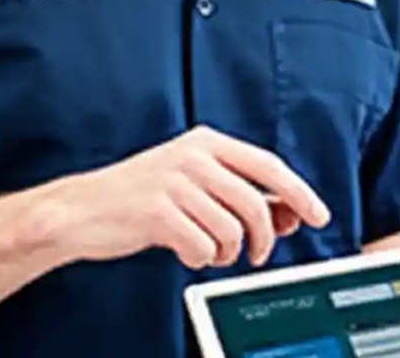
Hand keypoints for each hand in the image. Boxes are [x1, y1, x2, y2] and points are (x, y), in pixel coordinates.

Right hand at [36, 126, 330, 269]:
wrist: (81, 209)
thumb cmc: (141, 197)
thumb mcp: (193, 182)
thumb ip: (238, 191)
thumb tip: (289, 212)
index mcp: (206, 142)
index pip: (269, 165)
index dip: (299, 192)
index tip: (319, 215)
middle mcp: (193, 156)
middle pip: (255, 203)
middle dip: (264, 237)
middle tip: (257, 254)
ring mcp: (174, 182)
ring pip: (231, 229)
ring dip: (227, 252)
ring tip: (211, 251)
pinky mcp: (157, 212)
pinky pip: (202, 247)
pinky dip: (200, 258)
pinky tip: (188, 252)